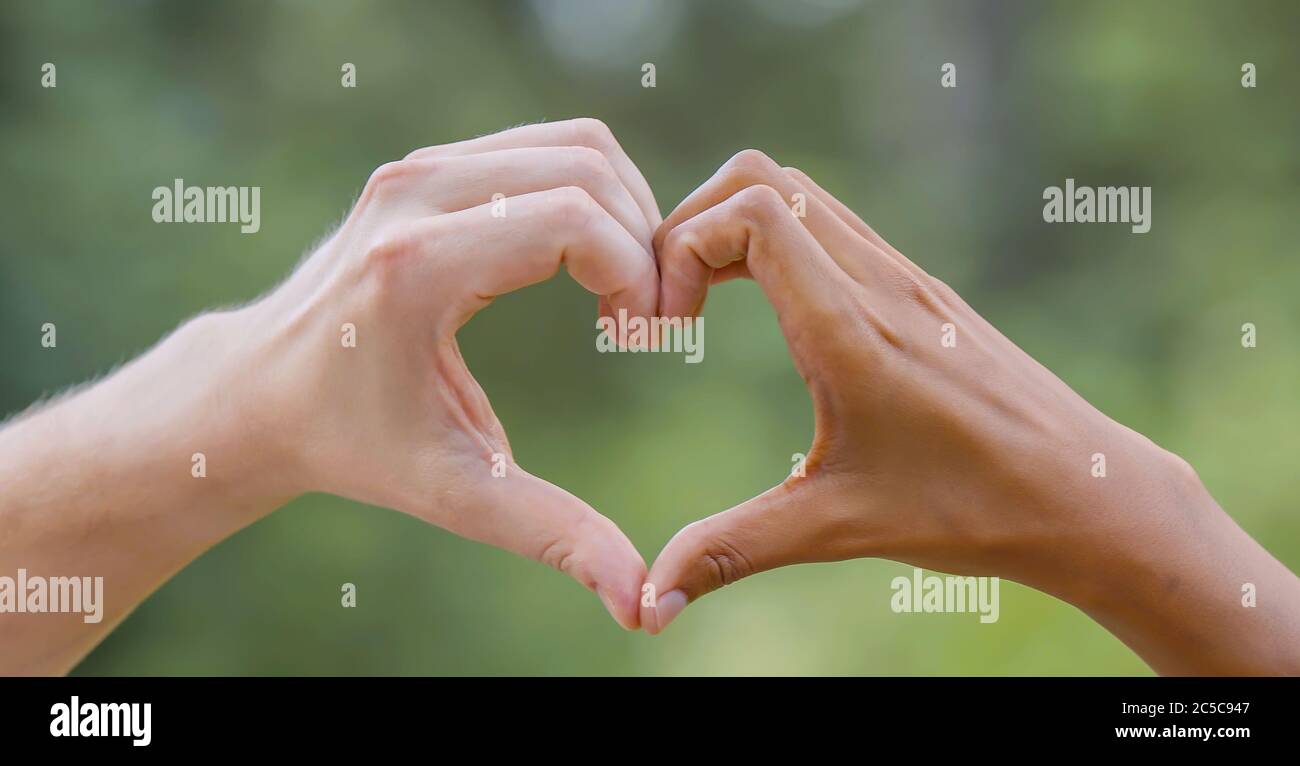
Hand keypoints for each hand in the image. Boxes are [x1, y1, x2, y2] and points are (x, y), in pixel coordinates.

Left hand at [0, 119, 662, 672]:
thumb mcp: (459, 493)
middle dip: (642, 239)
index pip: (575, 219)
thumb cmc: (357, 446)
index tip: (642, 337)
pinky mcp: (423, 167)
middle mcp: (415, 195)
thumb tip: (642, 606)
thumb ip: (555, 536)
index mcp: (420, 267)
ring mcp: (416, 170)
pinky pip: (540, 148)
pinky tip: (583, 264)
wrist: (259, 393)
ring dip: (621, 210)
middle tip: (643, 319)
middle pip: (587, 168)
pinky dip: (585, 192)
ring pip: (572, 144)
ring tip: (621, 292)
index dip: (637, 274)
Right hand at [640, 150, 1299, 673]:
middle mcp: (877, 282)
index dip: (682, 247)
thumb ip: (733, 550)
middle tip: (669, 303)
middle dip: (691, 225)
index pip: (752, 212)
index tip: (668, 327)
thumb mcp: (837, 527)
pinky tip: (770, 313)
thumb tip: (652, 600)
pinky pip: (833, 226)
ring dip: (734, 227)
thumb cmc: (971, 508)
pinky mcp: (920, 290)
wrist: (1086, 494)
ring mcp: (904, 277)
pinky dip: (777, 241)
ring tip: (702, 304)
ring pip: (799, 193)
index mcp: (850, 328)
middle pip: (762, 178)